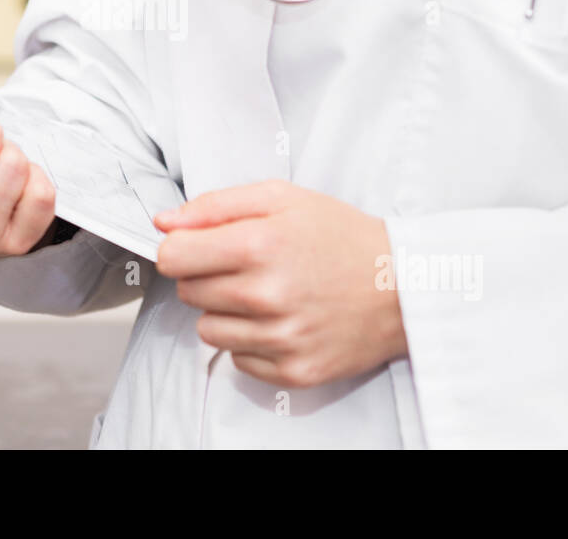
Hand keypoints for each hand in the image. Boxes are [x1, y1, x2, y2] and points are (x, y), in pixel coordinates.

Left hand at [154, 180, 406, 387]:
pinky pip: (238, 360)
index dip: (181, 248)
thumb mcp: (281, 197)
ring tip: (265, 294)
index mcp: (258, 245)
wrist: (403, 285)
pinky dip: (251, 342)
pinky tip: (281, 320)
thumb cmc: (342, 236)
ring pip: (207, 330)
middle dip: (206, 277)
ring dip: (226, 312)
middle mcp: (266, 295)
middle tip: (246, 266)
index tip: (199, 247)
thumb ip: (215, 206)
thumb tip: (164, 223)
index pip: (172, 257)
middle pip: (187, 292)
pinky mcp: (294, 370)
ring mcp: (280, 338)